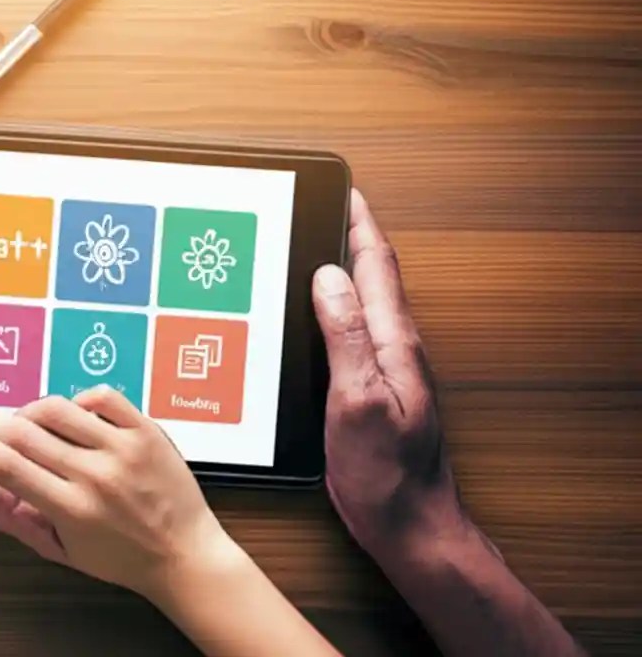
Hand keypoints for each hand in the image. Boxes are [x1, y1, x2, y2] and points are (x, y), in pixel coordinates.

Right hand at [0, 387, 230, 600]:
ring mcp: (123, 450)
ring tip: (27, 425)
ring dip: (30, 411)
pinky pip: (101, 397)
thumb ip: (15, 518)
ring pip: (57, 409)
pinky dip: (77, 399)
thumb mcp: (61, 550)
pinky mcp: (147, 432)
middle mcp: (95, 476)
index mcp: (70, 509)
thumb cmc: (122, 558)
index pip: (6, 464)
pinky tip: (73, 416)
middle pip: (23, 432)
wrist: (184, 556)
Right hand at [312, 189, 467, 557]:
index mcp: (393, 341)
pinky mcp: (369, 388)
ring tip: (308, 245)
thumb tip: (330, 276)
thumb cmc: (387, 473)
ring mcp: (383, 368)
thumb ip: (346, 335)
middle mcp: (392, 347)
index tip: (339, 190)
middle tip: (315, 207)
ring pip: (358, 303)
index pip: (377, 264)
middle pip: (369, 276)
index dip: (358, 222)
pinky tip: (308, 314)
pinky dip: (329, 311)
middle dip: (345, 236)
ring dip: (337, 272)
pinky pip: (348, 333)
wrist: (406, 524)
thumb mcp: (358, 399)